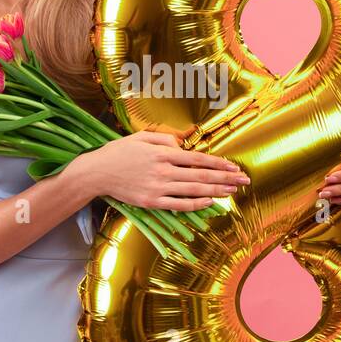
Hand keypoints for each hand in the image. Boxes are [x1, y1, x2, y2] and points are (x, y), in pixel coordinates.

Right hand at [67, 129, 250, 210]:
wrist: (96, 172)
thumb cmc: (118, 152)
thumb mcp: (141, 136)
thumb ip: (164, 138)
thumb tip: (183, 144)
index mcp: (162, 152)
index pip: (198, 158)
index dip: (218, 163)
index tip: (233, 166)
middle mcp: (163, 169)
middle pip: (201, 175)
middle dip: (225, 178)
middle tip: (243, 180)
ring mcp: (158, 187)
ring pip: (194, 190)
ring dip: (216, 191)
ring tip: (233, 192)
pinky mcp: (152, 201)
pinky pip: (178, 204)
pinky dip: (196, 204)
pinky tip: (209, 202)